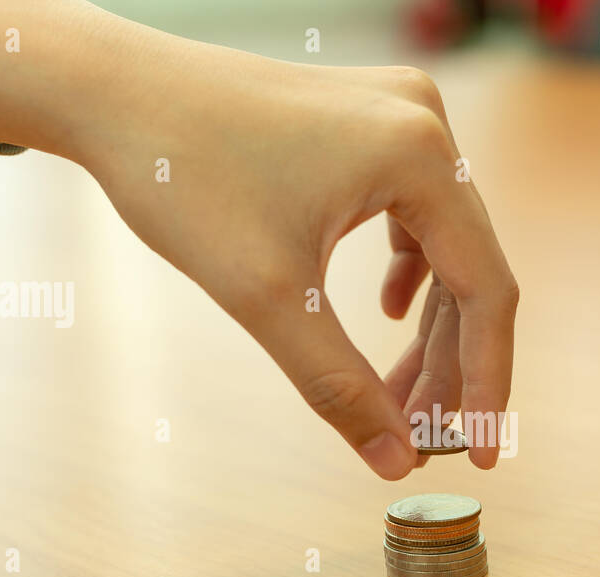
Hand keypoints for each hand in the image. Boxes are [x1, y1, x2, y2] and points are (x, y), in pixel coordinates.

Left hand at [80, 48, 516, 477]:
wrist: (112, 92)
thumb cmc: (182, 177)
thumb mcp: (268, 296)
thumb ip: (340, 386)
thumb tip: (396, 462)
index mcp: (419, 155)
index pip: (486, 290)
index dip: (487, 381)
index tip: (480, 453)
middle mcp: (425, 123)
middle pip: (468, 271)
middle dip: (447, 363)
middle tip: (423, 438)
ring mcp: (399, 117)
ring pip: (440, 248)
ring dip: (425, 327)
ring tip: (400, 395)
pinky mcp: (369, 125)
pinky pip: (412, 216)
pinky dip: (405, 275)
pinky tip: (386, 314)